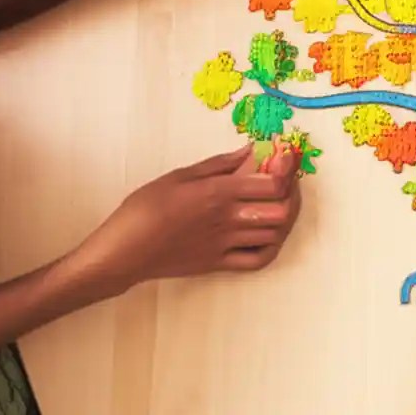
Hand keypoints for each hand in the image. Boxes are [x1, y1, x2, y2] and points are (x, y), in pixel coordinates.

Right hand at [67, 144, 302, 297]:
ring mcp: (226, 244)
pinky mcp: (220, 264)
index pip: (272, 183)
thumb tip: (250, 150)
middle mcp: (228, 219)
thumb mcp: (179, 176)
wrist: (123, 251)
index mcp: (218, 193)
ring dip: (285, 218)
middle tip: (287, 182)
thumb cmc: (144, 209)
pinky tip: (270, 234)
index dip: (287, 170)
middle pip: (282, 211)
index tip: (286, 158)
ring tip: (280, 203)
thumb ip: (219, 164)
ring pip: (275, 235)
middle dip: (292, 194)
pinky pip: (259, 260)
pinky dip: (272, 247)